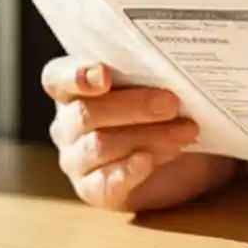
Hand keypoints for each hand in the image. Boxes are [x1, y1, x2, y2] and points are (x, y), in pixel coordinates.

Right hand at [44, 58, 238, 211]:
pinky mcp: (95, 190)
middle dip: (133, 106)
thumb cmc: (166, 111)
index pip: (58, 78)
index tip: (104, 76)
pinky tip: (148, 161)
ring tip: (184, 131)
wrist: (189, 157)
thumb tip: (171, 57)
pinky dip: (128, 171)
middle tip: (170, 103)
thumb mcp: (160, 86)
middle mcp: (68, 124)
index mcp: (73, 90)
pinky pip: (104, 183)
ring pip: (100, 146)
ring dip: (147, 136)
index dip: (76, 75)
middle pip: (86, 113)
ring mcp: (77, 160)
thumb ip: (150, 71)